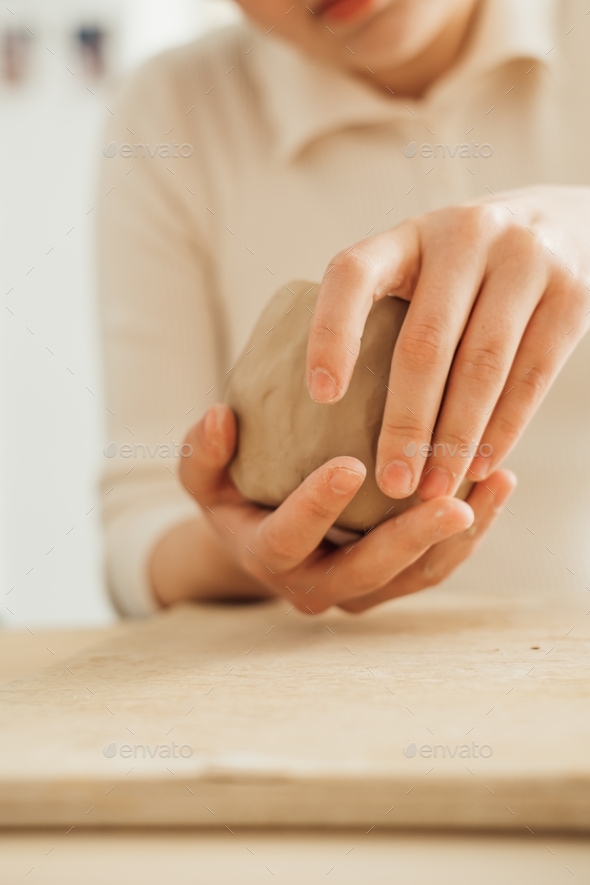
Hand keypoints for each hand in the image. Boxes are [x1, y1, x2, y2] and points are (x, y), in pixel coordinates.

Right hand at [179, 404, 514, 613]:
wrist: (264, 541)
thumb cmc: (236, 499)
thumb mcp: (205, 478)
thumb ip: (203, 452)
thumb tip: (217, 416)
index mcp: (267, 557)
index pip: (288, 538)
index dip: (316, 506)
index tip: (349, 465)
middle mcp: (315, 587)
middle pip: (368, 571)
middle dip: (412, 538)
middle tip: (453, 503)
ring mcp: (359, 591)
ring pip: (414, 576)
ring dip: (457, 536)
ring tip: (496, 484)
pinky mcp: (392, 584)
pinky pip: (435, 567)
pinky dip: (468, 533)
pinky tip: (496, 488)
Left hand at [306, 186, 589, 500]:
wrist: (562, 222)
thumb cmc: (465, 269)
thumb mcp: (423, 266)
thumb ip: (386, 313)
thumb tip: (337, 417)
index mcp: (408, 234)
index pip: (353, 276)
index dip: (332, 334)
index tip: (322, 397)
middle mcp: (463, 236)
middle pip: (425, 343)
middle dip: (406, 424)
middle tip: (393, 482)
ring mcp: (523, 260)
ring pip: (482, 367)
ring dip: (456, 439)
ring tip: (436, 488)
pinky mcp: (572, 294)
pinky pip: (532, 376)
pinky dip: (504, 428)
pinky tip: (481, 464)